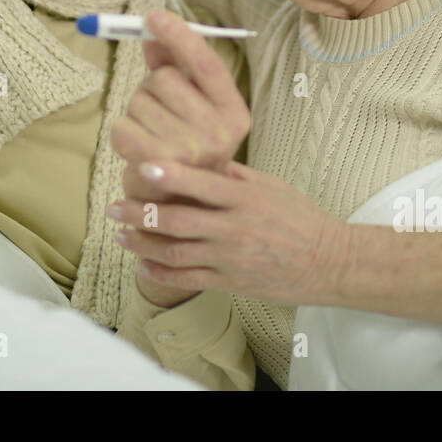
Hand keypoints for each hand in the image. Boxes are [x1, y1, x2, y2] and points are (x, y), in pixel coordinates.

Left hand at [110, 8, 250, 172]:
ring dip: (136, 114)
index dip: (179, 36)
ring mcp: (190, 150)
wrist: (179, 205)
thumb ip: (174, 66)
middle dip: (150, 89)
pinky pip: (122, 125)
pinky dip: (121, 132)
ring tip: (152, 137)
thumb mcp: (191, 106)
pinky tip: (137, 149)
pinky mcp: (158, 165)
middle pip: (164, 79)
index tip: (154, 16)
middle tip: (159, 115)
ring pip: (138, 101)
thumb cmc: (184, 148)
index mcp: (234, 113)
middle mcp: (220, 132)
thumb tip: (152, 31)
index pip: (206, 64)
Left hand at [110, 159, 349, 306]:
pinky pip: (187, 278)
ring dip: (141, 244)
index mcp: (245, 199)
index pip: (201, 184)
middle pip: (177, 221)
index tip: (142, 166)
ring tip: (120, 235)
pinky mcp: (229, 282)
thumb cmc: (301, 219)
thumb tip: (201, 158)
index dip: (169, 175)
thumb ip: (234, 174)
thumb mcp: (271, 186)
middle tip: (113, 207)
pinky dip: (160, 272)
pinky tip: (142, 263)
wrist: (328, 263)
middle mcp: (234, 229)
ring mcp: (230, 259)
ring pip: (175, 253)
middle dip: (139, 214)